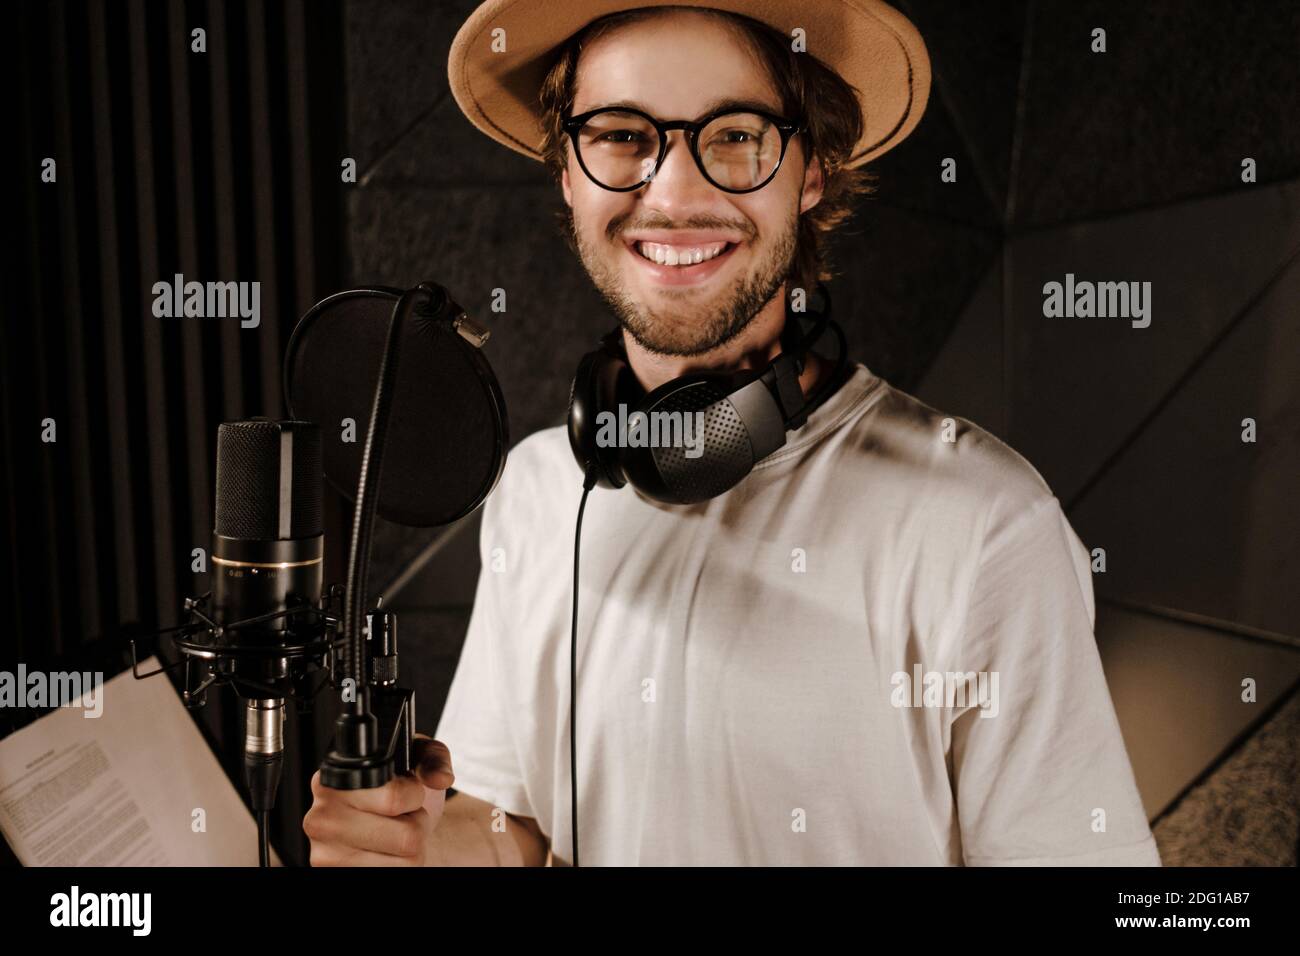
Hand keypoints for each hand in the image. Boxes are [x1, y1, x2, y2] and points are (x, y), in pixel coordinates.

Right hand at [303, 734, 454, 865]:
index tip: (408, 791)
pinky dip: (401, 866)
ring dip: (412, 848)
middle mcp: (323, 819)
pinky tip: (385, 853)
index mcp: (335, 781)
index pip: (394, 798)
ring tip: (395, 833)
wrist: (383, 822)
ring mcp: (327, 855)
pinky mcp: (337, 875)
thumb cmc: (396, 790)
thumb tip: (441, 778)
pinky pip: (395, 875)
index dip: (414, 795)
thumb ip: (432, 758)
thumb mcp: (414, 760)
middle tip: (403, 816)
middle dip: (417, 824)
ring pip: (408, 861)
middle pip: (407, 837)